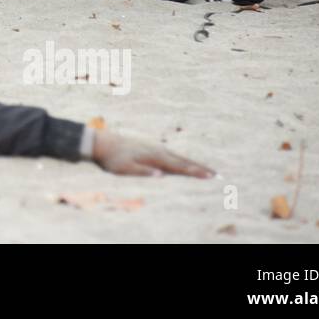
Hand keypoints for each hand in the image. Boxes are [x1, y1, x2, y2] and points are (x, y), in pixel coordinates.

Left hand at [91, 129, 213, 177]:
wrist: (101, 142)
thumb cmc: (112, 158)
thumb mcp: (124, 168)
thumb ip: (143, 171)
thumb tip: (161, 175)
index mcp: (153, 156)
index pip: (178, 166)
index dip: (194, 172)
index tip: (210, 176)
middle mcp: (157, 149)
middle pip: (183, 160)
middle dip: (200, 167)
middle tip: (217, 174)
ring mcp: (154, 146)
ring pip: (178, 156)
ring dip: (192, 162)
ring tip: (206, 169)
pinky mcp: (149, 146)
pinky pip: (171, 154)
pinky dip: (182, 159)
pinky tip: (184, 162)